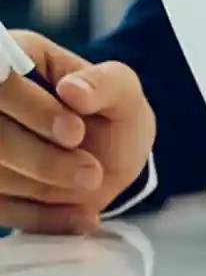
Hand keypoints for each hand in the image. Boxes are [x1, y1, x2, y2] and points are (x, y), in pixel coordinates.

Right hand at [0, 31, 155, 234]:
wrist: (110, 156)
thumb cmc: (111, 111)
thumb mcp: (124, 91)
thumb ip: (106, 83)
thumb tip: (72, 89)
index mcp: (12, 56)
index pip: (2, 81)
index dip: (33, 110)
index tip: (75, 132)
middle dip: (43, 160)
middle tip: (91, 172)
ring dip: (44, 187)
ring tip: (90, 182)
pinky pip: (2, 209)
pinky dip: (41, 219)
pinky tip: (82, 217)